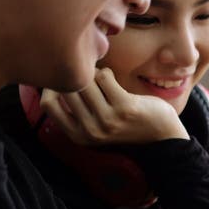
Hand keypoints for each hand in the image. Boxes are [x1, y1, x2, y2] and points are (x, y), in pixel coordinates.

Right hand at [39, 68, 188, 145]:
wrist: (161, 135)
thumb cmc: (124, 123)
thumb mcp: (94, 123)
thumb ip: (74, 107)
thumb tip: (51, 76)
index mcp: (79, 136)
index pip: (48, 104)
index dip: (53, 85)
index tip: (67, 79)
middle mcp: (91, 131)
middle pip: (67, 88)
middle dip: (76, 76)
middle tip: (89, 75)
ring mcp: (107, 121)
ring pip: (85, 81)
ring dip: (92, 73)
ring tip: (101, 78)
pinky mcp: (124, 108)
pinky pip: (103, 76)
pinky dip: (107, 73)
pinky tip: (113, 78)